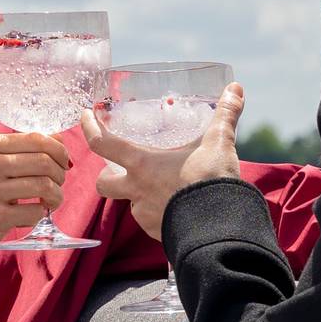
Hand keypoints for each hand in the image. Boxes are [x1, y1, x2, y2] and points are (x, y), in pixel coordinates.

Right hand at [0, 132, 70, 273]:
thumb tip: (58, 142)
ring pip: (44, 186)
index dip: (60, 150)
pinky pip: (35, 211)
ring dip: (56, 196)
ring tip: (51, 201)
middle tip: (58, 184)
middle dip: (60, 174)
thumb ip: (17, 151)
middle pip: (45, 161)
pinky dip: (40, 214)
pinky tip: (31, 214)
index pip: (37, 138)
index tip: (63, 162)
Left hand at [80, 82, 245, 241]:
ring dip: (139, 195)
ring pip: (130, 204)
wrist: (220, 227)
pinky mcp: (157, 232)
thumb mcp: (219, 143)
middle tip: (119, 168)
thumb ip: (225, 115)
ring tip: (162, 187)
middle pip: (102, 184)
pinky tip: (176, 207)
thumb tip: (235, 89)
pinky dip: (158, 213)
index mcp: (142, 164)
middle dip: (105, 176)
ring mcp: (145, 214)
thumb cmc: (212, 181)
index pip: (102, 144)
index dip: (88, 128)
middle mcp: (136, 190)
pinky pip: (150, 221)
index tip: (85, 117)